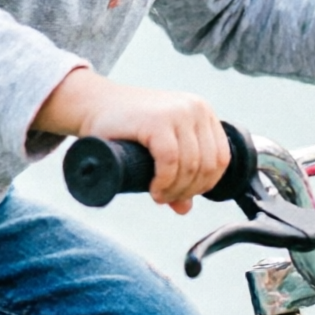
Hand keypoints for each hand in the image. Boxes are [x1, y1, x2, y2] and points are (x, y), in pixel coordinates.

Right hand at [36, 68, 228, 212]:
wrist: (93, 105)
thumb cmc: (124, 127)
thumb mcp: (157, 148)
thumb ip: (176, 174)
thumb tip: (185, 209)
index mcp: (202, 112)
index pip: (221, 158)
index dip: (205, 184)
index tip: (182, 195)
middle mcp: (195, 109)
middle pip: (207, 165)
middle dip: (188, 190)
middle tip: (166, 199)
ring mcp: (177, 112)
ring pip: (191, 165)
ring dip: (176, 189)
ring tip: (158, 196)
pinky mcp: (157, 121)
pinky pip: (171, 161)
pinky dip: (164, 181)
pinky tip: (154, 189)